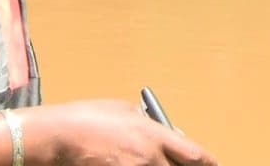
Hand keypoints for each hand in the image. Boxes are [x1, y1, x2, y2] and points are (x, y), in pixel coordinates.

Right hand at [23, 100, 217, 164]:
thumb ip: (149, 124)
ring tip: (146, 160)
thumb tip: (167, 134)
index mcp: (155, 135)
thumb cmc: (88, 118)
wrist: (58, 136)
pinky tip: (130, 163)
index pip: (195, 156)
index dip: (207, 163)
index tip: (211, 165)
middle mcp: (150, 158)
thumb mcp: (123, 110)